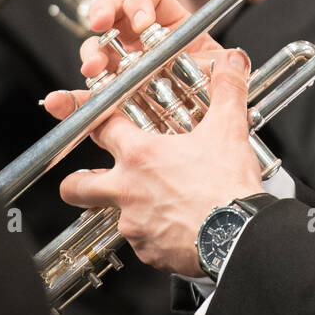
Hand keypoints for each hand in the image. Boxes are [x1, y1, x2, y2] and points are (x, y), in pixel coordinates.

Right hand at [41, 0, 225, 133]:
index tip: (142, 21)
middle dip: (104, 13)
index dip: (141, 1)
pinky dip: (70, 100)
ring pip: (98, 49)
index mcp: (171, 27)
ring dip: (91, 53)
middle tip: (102, 24)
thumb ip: (227, 71)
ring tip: (95, 68)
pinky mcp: (110, 101)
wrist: (207, 147)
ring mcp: (124, 70)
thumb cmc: (216, 106)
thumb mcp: (224, 83)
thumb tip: (236, 61)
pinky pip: (85, 97)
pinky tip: (60, 101)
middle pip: (114, 13)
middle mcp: (143, 43)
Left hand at [42, 0, 255, 277]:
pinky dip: (156, 236)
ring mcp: (134, 225)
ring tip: (156, 206)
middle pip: (77, 186)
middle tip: (90, 179)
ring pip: (113, 218)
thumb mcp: (229, 130)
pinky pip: (143, 244)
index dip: (90, 116)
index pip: (99, 127)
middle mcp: (127, 190)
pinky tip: (179, 228)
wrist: (238, 237)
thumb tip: (233, 62)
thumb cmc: (227, 187)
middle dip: (77, 182)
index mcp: (140, 155)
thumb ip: (227, 91)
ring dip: (129, 211)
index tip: (85, 115)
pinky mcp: (148, 252)